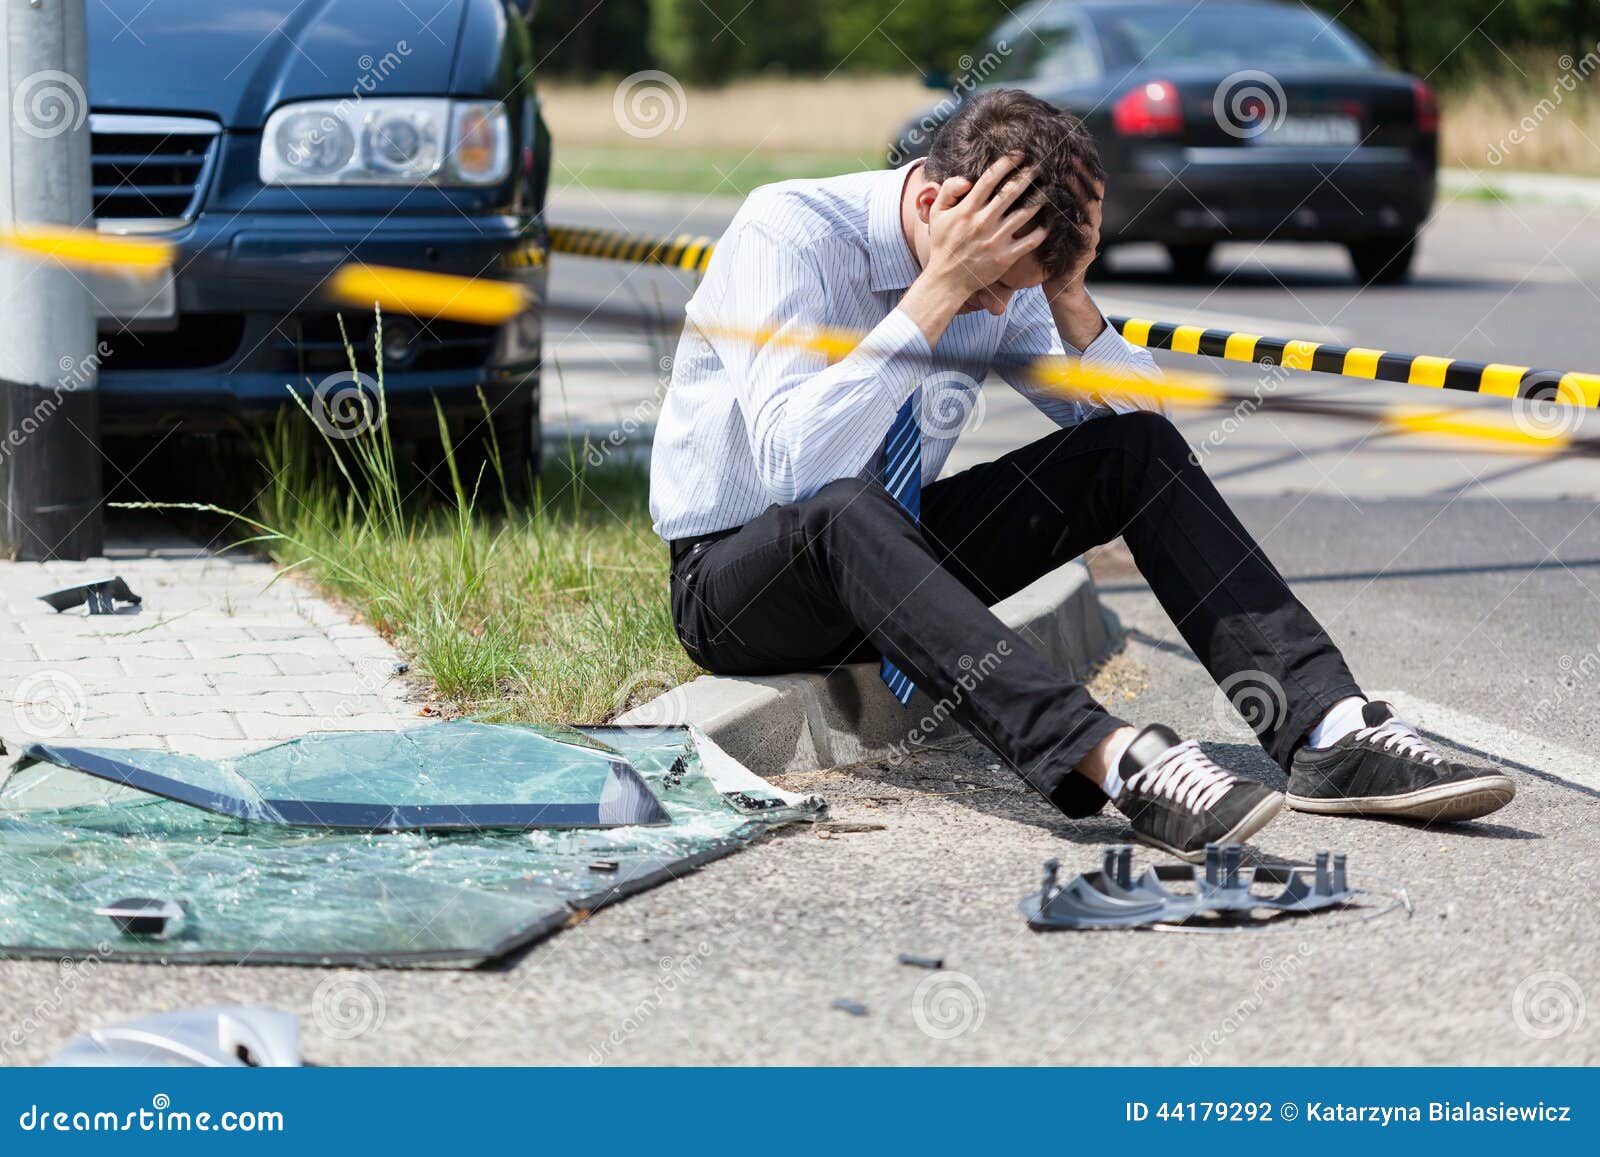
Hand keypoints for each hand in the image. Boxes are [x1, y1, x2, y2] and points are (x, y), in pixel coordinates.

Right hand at [925, 154, 1048, 296]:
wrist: (947, 280)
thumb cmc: (943, 244)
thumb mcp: (936, 214)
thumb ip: (948, 191)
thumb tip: (967, 179)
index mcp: (967, 210)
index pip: (990, 180)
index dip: (1006, 163)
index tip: (1019, 154)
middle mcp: (983, 222)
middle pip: (1011, 192)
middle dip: (1028, 176)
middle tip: (1040, 165)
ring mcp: (995, 240)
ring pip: (1025, 214)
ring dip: (1040, 199)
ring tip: (1050, 188)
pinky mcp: (1005, 257)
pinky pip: (1030, 242)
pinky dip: (1043, 231)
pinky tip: (1050, 221)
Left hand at [1043, 164, 1103, 303]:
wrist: (1060, 288)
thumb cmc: (1049, 257)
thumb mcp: (1047, 228)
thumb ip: (1044, 209)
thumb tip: (1026, 184)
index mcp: (1079, 214)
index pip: (1083, 185)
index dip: (1079, 168)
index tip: (1067, 150)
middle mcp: (1089, 222)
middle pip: (1091, 192)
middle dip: (1082, 174)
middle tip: (1070, 156)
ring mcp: (1090, 237)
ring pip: (1090, 209)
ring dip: (1080, 193)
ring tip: (1069, 177)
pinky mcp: (1085, 254)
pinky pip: (1085, 235)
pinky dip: (1079, 223)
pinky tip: (1072, 213)